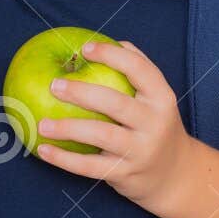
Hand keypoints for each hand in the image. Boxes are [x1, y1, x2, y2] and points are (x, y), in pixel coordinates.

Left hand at [34, 39, 193, 211]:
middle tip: (54, 85)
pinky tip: (43, 149)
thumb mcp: (157, 99)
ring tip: (42, 123)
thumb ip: (140, 70)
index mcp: (162, 98)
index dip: (112, 55)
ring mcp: (141, 150)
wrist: (176, 175)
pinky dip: (64, 159)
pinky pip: (90, 166)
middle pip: (116, 103)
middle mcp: (154, 123)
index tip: (85, 48)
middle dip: (82, 92)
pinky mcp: (125, 174)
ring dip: (69, 128)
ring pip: (101, 135)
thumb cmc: (156, 127)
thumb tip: (111, 42)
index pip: (139, 69)